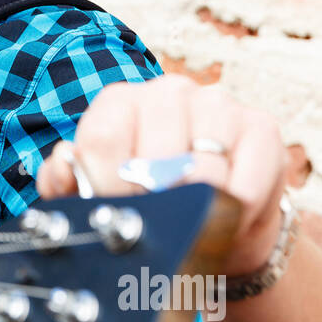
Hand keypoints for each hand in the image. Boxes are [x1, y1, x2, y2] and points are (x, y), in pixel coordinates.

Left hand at [35, 75, 288, 275]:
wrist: (215, 213)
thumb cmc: (148, 198)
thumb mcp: (99, 193)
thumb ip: (66, 182)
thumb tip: (61, 162)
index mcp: (119, 102)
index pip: (102, 140)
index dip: (107, 189)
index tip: (117, 217)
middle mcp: (167, 92)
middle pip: (155, 156)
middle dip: (154, 206)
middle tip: (158, 230)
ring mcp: (217, 104)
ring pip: (203, 170)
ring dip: (196, 211)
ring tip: (190, 226)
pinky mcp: (261, 127)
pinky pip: (246, 182)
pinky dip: (234, 214)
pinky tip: (224, 219)